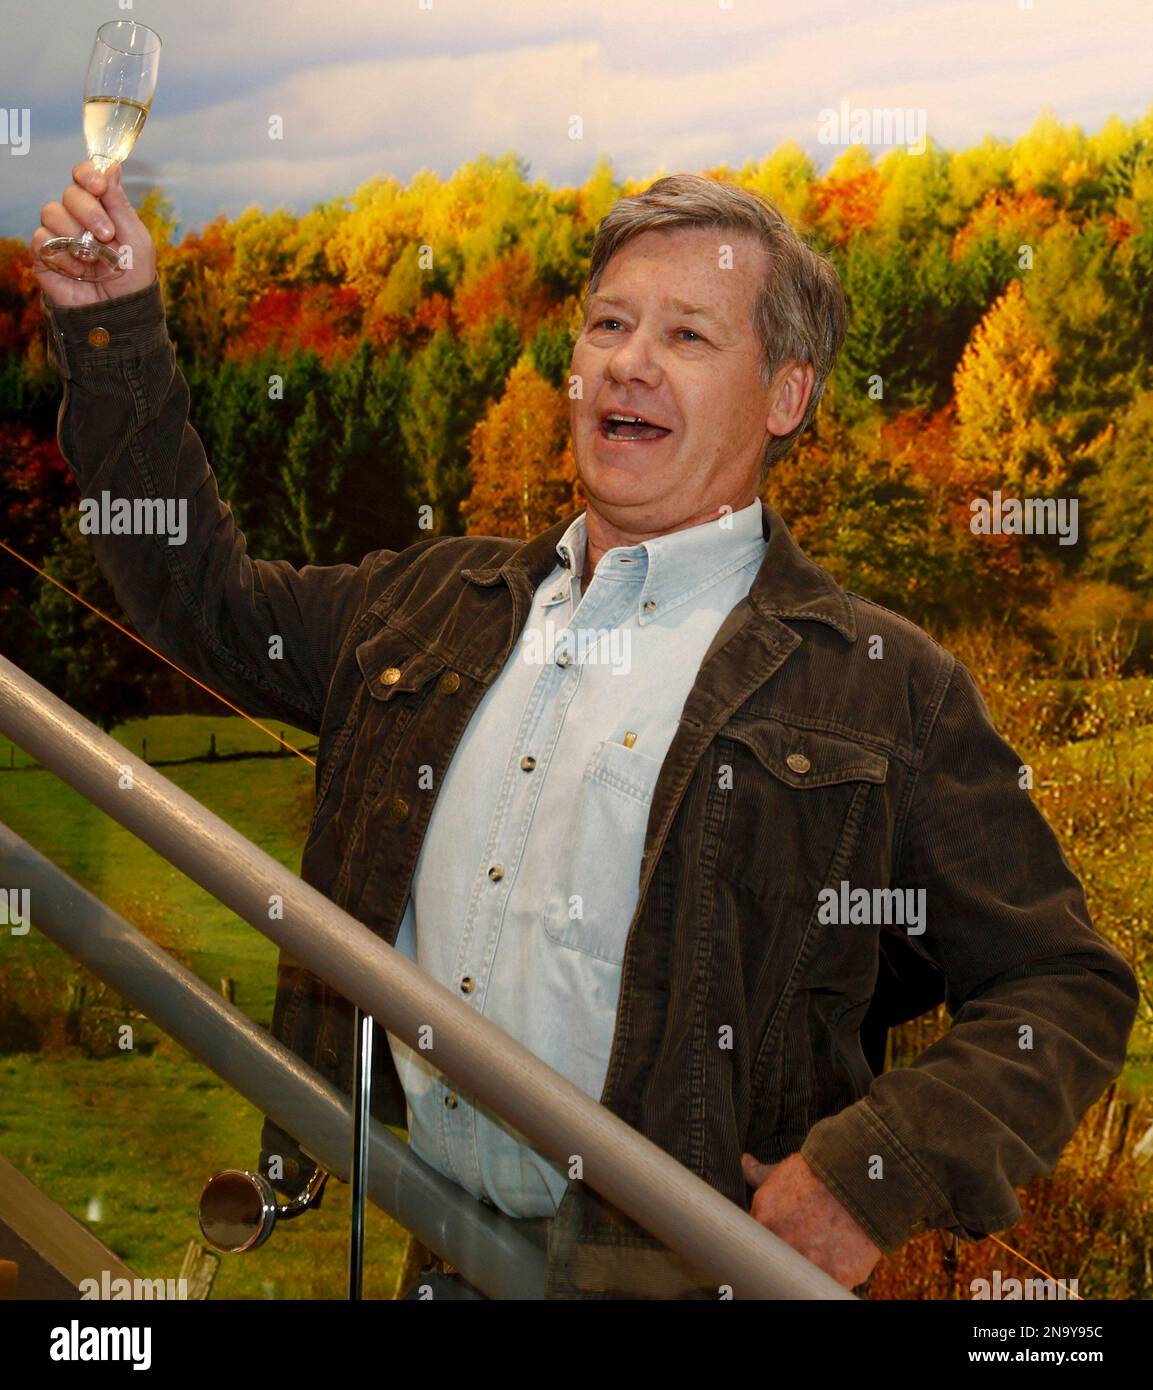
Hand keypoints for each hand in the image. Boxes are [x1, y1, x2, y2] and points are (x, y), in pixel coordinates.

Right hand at [30, 160, 155, 307]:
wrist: (118, 314)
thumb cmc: (133, 278)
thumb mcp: (136, 240)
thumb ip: (121, 205)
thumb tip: (112, 166)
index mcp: (103, 209)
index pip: (85, 176)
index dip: (88, 174)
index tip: (99, 184)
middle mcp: (78, 217)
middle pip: (71, 192)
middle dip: (89, 211)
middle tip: (106, 234)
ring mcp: (60, 234)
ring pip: (52, 211)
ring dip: (75, 235)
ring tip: (92, 258)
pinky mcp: (44, 254)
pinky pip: (42, 238)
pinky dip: (62, 254)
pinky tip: (77, 270)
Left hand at [742, 1150, 881, 1289]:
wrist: (863, 1181)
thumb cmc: (823, 1174)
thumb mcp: (785, 1170)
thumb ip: (760, 1174)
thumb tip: (745, 1163)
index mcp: (764, 1220)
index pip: (755, 1241)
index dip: (767, 1239)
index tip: (777, 1235)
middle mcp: (782, 1245)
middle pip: (777, 1260)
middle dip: (785, 1252)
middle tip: (802, 1240)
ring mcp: (809, 1263)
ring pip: (800, 1274)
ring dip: (807, 1264)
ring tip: (821, 1247)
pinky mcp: (836, 1276)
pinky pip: (827, 1283)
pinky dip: (832, 1273)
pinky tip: (837, 1256)